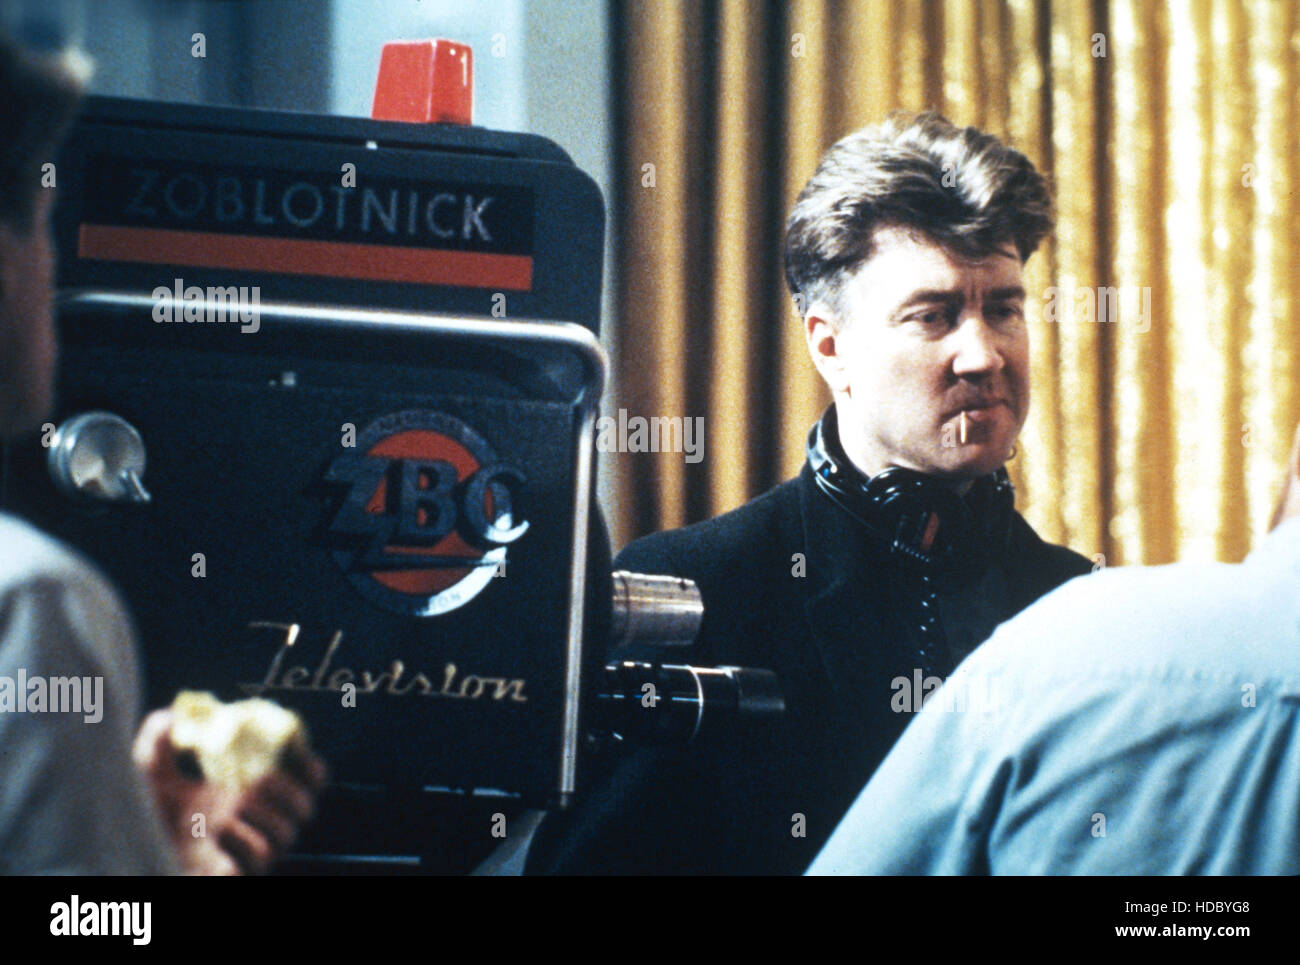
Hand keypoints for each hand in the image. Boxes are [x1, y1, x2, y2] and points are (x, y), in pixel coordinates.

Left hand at [133, 708, 327, 874]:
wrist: (131, 855)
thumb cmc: (147, 814)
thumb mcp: (149, 772)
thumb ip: (158, 741)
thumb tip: (171, 715)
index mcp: (249, 794)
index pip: (301, 783)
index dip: (311, 770)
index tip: (303, 757)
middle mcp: (256, 824)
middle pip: (304, 807)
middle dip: (287, 792)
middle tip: (257, 783)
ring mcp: (249, 851)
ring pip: (286, 833)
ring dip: (263, 817)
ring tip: (229, 813)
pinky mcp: (239, 872)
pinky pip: (260, 857)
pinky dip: (244, 841)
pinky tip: (217, 836)